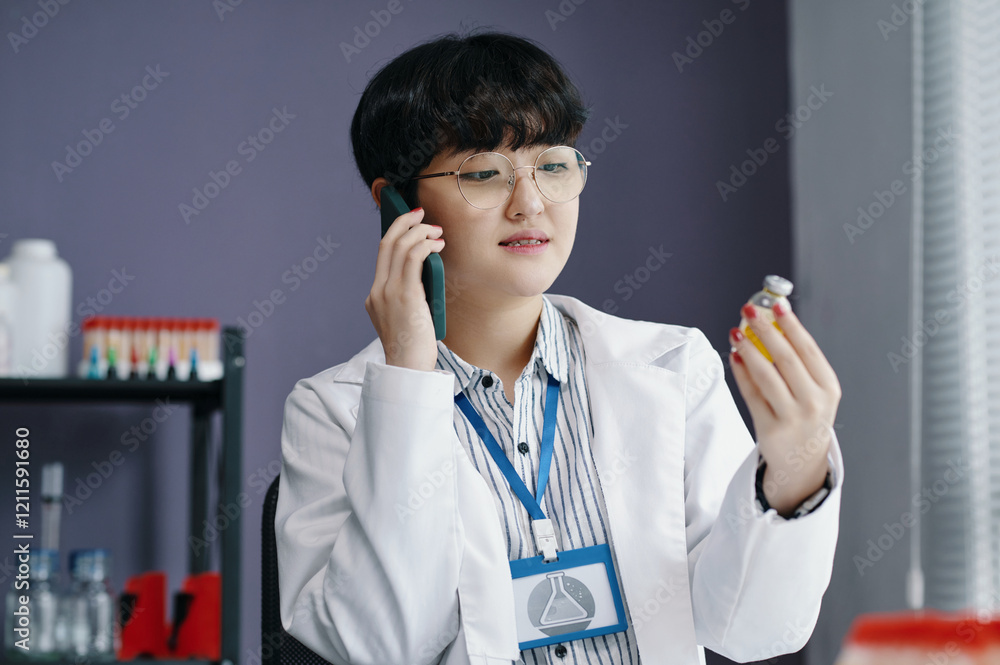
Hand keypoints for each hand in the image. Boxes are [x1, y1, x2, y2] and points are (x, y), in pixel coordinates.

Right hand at [365, 207, 443, 371]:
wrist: (409, 368)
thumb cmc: (414, 345)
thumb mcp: (406, 315)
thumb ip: (409, 292)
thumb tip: (426, 268)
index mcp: (375, 295)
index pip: (382, 254)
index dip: (395, 232)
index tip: (409, 222)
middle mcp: (378, 291)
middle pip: (387, 243)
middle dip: (405, 222)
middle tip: (422, 214)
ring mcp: (389, 293)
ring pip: (401, 247)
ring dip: (420, 232)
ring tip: (436, 231)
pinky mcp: (405, 296)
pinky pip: (413, 259)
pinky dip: (426, 246)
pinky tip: (438, 246)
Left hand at [728, 301, 840, 515]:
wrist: (803, 463)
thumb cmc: (806, 415)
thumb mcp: (814, 390)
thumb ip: (797, 361)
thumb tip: (770, 320)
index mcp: (829, 388)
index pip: (808, 349)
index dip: (791, 325)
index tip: (776, 304)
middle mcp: (814, 402)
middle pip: (786, 359)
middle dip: (765, 331)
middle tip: (749, 310)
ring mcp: (792, 418)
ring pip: (766, 376)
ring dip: (748, 350)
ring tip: (735, 332)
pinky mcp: (770, 430)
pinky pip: (751, 395)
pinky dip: (740, 373)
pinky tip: (734, 356)